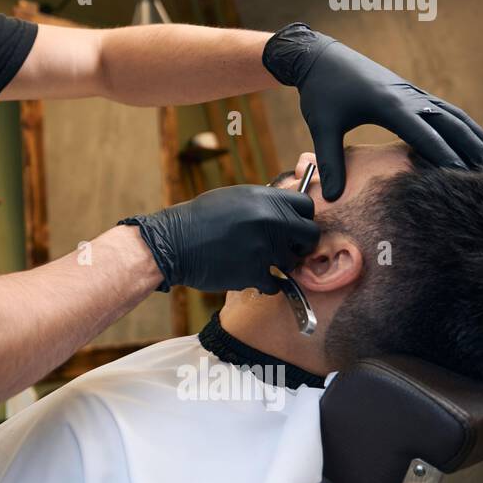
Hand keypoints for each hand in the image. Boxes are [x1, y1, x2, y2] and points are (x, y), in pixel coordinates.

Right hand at [120, 186, 319, 293]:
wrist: (172, 243)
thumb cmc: (198, 219)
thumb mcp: (234, 198)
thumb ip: (263, 203)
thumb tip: (285, 210)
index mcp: (265, 198)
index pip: (306, 206)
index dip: (302, 218)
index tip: (294, 227)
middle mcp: (270, 221)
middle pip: (309, 235)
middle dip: (301, 244)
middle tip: (287, 249)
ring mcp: (265, 248)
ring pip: (292, 262)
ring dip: (279, 265)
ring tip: (258, 262)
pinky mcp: (255, 273)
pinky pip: (276, 284)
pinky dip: (265, 284)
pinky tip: (250, 277)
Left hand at [263, 23, 482, 200]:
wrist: (321, 57)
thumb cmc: (320, 92)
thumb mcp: (322, 127)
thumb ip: (329, 161)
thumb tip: (332, 198)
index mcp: (389, 106)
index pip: (425, 135)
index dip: (446, 157)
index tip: (465, 178)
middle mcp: (408, 97)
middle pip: (450, 124)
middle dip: (472, 148)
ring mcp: (413, 93)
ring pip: (454, 115)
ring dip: (475, 135)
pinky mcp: (411, 92)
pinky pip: (446, 109)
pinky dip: (464, 124)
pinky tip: (476, 138)